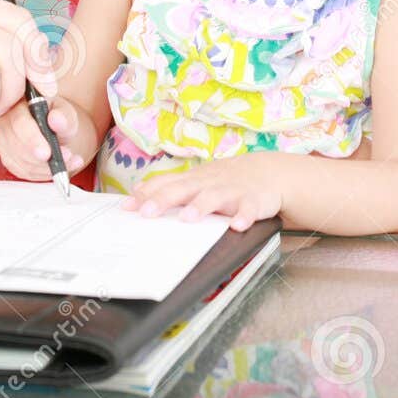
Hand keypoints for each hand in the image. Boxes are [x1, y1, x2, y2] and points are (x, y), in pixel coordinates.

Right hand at [0, 95, 95, 180]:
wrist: (52, 126)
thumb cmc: (54, 114)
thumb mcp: (64, 110)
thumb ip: (63, 115)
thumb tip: (57, 120)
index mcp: (15, 105)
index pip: (19, 123)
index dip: (32, 140)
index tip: (47, 153)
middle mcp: (5, 125)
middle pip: (19, 148)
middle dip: (43, 159)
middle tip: (67, 157)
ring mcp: (5, 145)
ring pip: (23, 164)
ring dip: (49, 167)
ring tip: (71, 160)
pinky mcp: (10, 161)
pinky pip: (27, 173)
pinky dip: (46, 174)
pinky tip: (62, 167)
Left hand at [121, 155, 284, 231]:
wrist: (270, 172)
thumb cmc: (225, 179)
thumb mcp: (196, 180)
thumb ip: (168, 186)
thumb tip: (136, 194)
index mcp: (193, 180)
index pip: (165, 184)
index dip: (146, 195)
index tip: (127, 208)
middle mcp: (209, 183)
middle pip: (183, 189)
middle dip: (165, 199)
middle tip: (147, 213)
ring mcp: (231, 190)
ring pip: (214, 197)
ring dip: (201, 206)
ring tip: (188, 218)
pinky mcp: (254, 200)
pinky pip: (250, 209)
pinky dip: (244, 216)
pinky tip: (238, 225)